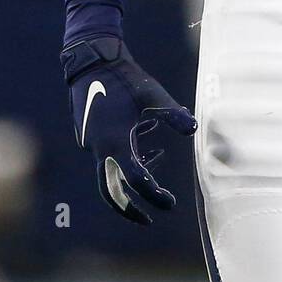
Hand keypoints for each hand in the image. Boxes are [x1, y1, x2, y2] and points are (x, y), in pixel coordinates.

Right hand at [61, 36, 196, 224]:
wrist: (92, 60)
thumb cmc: (124, 77)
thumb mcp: (153, 95)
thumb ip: (172, 114)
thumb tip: (193, 129)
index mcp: (114, 142)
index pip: (136, 180)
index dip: (154, 195)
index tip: (171, 204)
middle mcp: (99, 148)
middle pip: (110, 192)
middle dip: (128, 209)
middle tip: (148, 220)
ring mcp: (90, 143)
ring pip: (108, 175)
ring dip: (129, 184)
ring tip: (153, 183)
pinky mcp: (89, 135)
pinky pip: (107, 157)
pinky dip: (126, 161)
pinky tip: (148, 147)